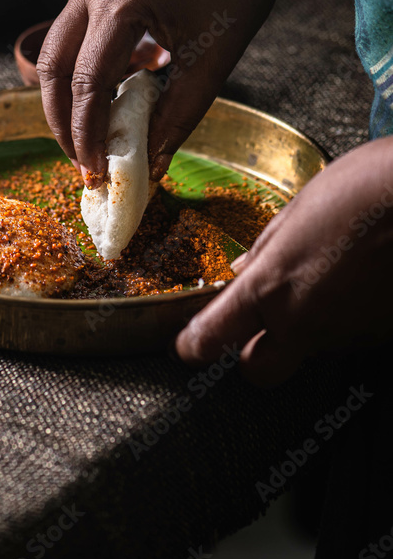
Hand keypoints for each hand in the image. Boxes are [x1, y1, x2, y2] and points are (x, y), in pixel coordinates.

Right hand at [37, 0, 286, 185]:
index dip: (87, 133)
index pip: (86, 83)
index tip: (96, 170)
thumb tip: (150, 165)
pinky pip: (76, 32)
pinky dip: (83, 69)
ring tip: (91, 134)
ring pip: (57, 50)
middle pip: (52, 67)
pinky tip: (112, 95)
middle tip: (82, 159)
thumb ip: (177, 116)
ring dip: (68, 95)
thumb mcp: (212, 60)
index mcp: (119, 1)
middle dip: (61, 120)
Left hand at [175, 137, 392, 385]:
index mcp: (272, 285)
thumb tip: (243, 270)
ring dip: (303, 330)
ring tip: (320, 283)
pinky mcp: (379, 333)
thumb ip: (265, 248)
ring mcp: (346, 333)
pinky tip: (352, 283)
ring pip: (308, 351)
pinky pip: (346, 338)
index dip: (192, 345)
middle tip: (254, 326)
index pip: (212, 336)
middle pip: (260, 370)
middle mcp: (305, 320)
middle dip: (250, 354)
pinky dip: (341, 320)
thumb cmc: (367, 188)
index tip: (186, 344)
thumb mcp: (298, 208)